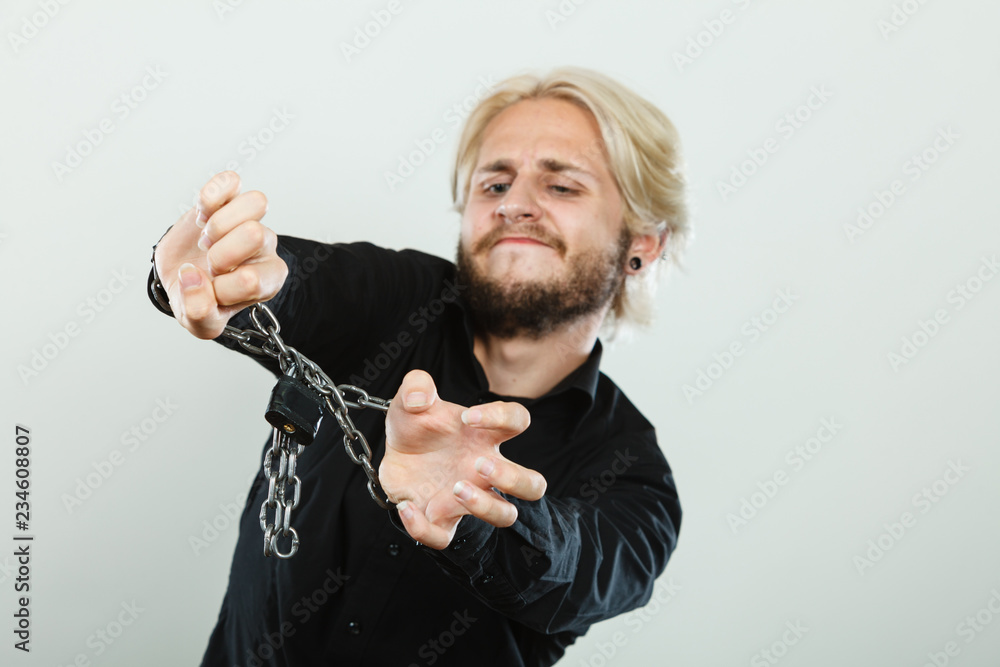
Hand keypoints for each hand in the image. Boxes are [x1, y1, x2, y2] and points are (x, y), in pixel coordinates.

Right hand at [154, 170, 287, 338]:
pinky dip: (210, 197)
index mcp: (268, 280)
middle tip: (209, 263)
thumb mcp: (199, 321)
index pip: (251, 280)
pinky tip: (201, 216)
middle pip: (254, 234)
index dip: (220, 289)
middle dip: (219, 253)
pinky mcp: (229, 197)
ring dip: (218, 224)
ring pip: (256, 203)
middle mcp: (265, 247)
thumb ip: (199, 312)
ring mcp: (250, 219)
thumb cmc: (199, 297)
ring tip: (207, 240)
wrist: (181, 274)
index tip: (212, 291)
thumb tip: (192, 278)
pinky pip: (230, 181)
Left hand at [379, 370, 546, 548]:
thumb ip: (415, 385)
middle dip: (513, 477)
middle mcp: (483, 470)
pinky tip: (406, 506)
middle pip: (532, 485)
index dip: (503, 417)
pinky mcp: (440, 519)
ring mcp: (467, 497)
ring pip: (504, 515)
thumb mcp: (409, 399)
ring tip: (455, 487)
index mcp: (484, 436)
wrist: (393, 455)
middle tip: (479, 463)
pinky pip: (443, 537)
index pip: (518, 421)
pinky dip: (423, 527)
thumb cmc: (415, 428)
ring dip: (485, 505)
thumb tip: (421, 399)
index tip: (468, 417)